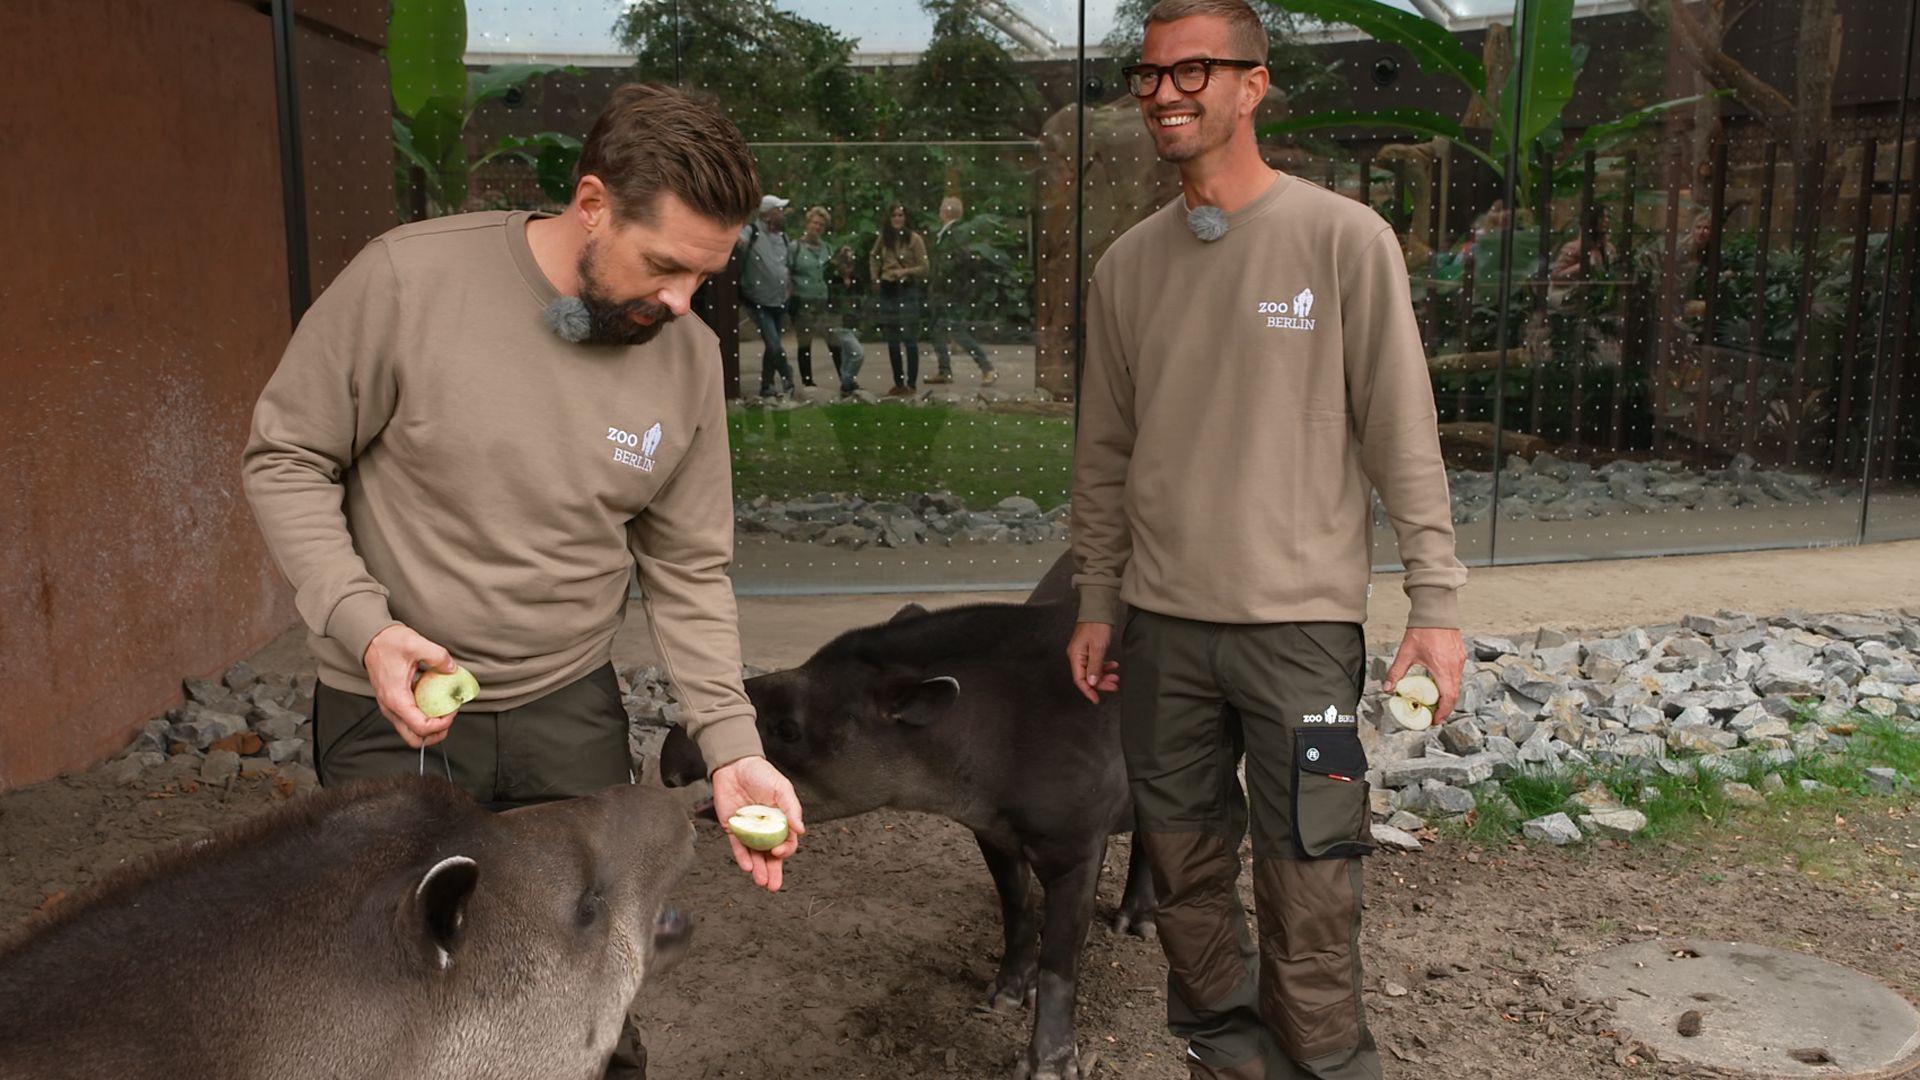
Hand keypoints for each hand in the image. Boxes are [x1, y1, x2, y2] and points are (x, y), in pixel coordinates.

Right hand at [362, 624, 460, 747]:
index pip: (421, 728)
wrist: (371, 639)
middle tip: (449, 716)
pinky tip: (433, 701)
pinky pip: (409, 719)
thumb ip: (438, 656)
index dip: (442, 724)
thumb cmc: (388, 643)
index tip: (453, 709)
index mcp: (396, 699)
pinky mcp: (392, 702)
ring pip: (411, 731)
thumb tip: (452, 669)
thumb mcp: (416, 644)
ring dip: (430, 726)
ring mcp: (390, 707)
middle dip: (436, 733)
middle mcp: (391, 708)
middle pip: (415, 739)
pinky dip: (423, 716)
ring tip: (443, 710)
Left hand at [710, 756, 806, 892]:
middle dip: (773, 871)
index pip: (786, 841)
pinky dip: (743, 857)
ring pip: (755, 854)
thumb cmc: (761, 773)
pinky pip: (738, 847)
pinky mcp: (733, 828)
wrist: (734, 765)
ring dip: (759, 869)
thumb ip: (791, 809)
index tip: (780, 853)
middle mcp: (766, 827)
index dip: (785, 850)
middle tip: (774, 886)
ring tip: (762, 882)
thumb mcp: (781, 788)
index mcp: (781, 819)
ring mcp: (749, 829)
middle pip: (771, 854)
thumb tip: (801, 830)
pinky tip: (748, 867)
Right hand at [1066, 621, 1120, 704]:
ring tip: (1116, 677)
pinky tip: (1113, 665)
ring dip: (1104, 675)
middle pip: (1087, 677)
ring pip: (1093, 671)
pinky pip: (1096, 663)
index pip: (1080, 680)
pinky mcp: (1089, 649)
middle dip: (1101, 683)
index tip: (1097, 699)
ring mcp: (1083, 653)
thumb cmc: (1096, 625)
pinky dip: (1104, 666)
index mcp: (1075, 656)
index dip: (1088, 691)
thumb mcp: (1097, 647)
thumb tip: (1091, 683)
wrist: (1099, 609)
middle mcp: (1077, 656)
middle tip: (1114, 686)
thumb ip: (1094, 666)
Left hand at [1383, 627, 1466, 721]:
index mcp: (1442, 668)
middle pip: (1454, 694)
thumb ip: (1396, 672)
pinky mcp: (1460, 655)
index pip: (1448, 697)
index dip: (1443, 712)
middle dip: (1445, 707)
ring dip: (1448, 695)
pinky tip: (1440, 683)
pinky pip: (1458, 674)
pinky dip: (1451, 683)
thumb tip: (1387, 687)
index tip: (1435, 720)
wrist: (1435, 611)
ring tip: (1436, 701)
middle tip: (1435, 714)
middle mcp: (1455, 666)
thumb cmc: (1423, 629)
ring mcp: (1460, 660)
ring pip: (1457, 685)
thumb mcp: (1406, 653)